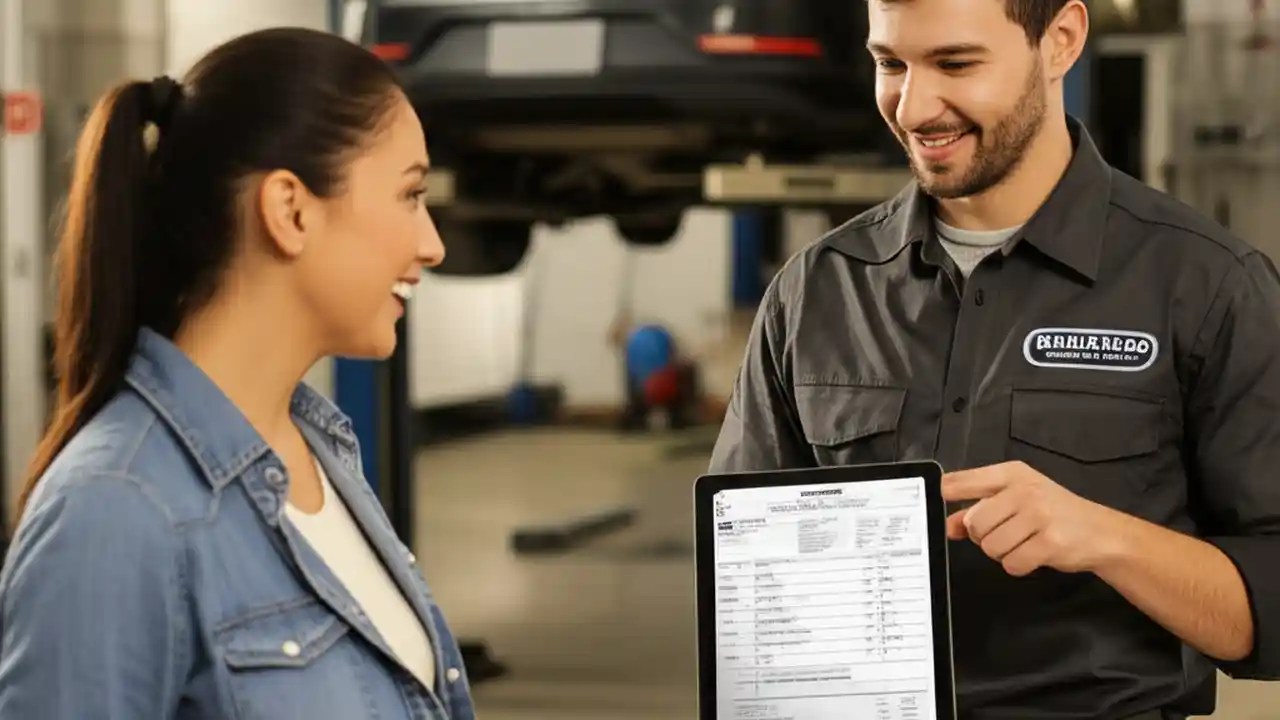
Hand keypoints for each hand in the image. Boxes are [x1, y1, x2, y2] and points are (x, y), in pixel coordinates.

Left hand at [941, 461, 1126, 576]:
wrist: (1102, 532)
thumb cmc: (1054, 513)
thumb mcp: (1016, 500)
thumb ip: (979, 509)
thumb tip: (947, 525)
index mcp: (1011, 474)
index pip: (962, 481)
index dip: (943, 494)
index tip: (931, 502)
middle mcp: (1024, 490)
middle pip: (974, 524)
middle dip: (984, 537)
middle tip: (1006, 534)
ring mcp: (1038, 516)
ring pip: (990, 547)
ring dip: (1002, 553)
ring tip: (1023, 542)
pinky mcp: (1050, 543)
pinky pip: (1012, 564)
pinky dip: (1019, 565)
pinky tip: (1034, 554)